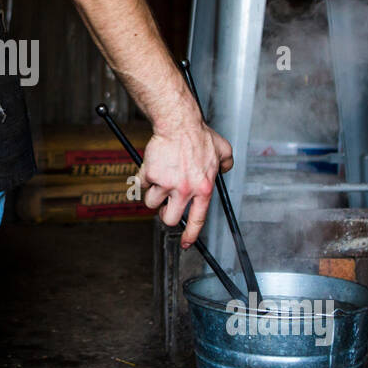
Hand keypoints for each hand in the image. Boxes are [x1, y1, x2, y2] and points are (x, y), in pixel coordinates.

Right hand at [139, 110, 233, 249]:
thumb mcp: (222, 150)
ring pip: (151, 203)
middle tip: (165, 204)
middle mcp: (184, 190)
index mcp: (203, 189)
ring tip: (158, 180)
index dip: (190, 236)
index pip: (197, 220)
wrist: (178, 124)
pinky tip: (152, 166)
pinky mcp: (150, 175)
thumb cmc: (198, 135)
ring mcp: (166, 183)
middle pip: (168, 219)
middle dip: (164, 214)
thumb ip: (226, 163)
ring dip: (152, 195)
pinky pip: (141, 184)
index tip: (186, 244)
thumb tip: (226, 170)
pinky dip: (143, 178)